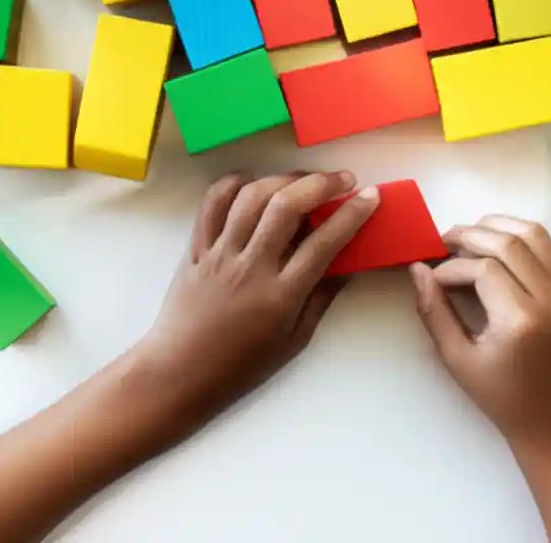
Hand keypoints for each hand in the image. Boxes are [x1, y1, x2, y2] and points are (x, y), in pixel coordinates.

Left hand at [135, 171, 379, 431]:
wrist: (180, 372)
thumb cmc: (243, 364)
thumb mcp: (294, 340)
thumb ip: (321, 297)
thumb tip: (349, 262)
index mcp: (280, 296)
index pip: (323, 243)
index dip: (352, 214)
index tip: (370, 196)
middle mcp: (250, 268)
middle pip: (286, 207)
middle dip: (320, 184)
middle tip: (342, 179)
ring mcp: (219, 254)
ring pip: (251, 197)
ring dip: (283, 179)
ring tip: (303, 180)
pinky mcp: (195, 248)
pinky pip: (212, 204)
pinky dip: (234, 184)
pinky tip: (254, 183)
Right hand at [410, 215, 550, 450]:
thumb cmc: (506, 399)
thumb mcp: (459, 360)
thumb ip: (435, 312)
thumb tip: (417, 270)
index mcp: (521, 319)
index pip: (481, 267)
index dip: (451, 267)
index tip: (434, 277)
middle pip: (508, 242)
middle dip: (470, 235)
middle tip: (444, 241)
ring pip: (535, 234)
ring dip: (499, 227)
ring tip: (470, 235)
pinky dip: (522, 242)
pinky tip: (499, 251)